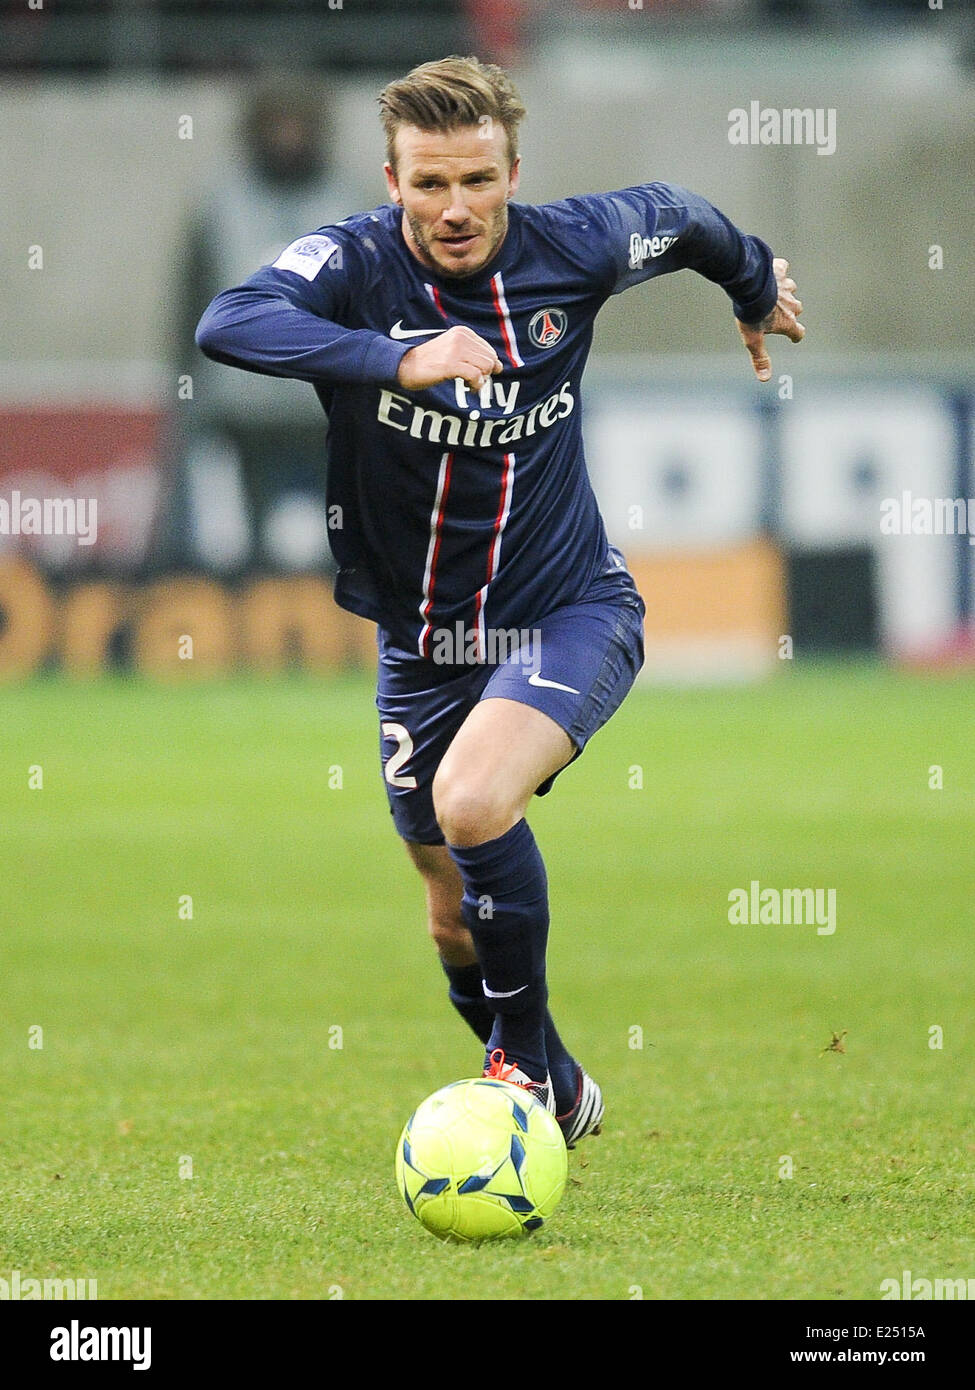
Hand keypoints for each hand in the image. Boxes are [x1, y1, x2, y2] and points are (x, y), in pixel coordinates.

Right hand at [396, 325, 502, 391]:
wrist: (405, 365)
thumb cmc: (430, 361)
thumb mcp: (453, 350)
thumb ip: (473, 354)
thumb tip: (499, 366)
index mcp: (462, 332)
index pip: (489, 351)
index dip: (487, 366)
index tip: (477, 374)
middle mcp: (461, 338)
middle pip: (490, 359)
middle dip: (485, 374)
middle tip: (473, 381)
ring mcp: (455, 351)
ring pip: (485, 367)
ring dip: (481, 380)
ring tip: (470, 384)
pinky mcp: (451, 364)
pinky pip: (475, 376)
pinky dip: (476, 385)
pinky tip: (468, 387)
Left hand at [736, 257, 804, 381]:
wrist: (749, 286)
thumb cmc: (751, 314)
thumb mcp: (752, 340)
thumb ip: (760, 358)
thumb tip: (765, 378)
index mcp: (787, 322)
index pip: (798, 332)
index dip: (795, 334)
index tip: (793, 335)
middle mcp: (791, 305)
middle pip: (797, 310)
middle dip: (789, 311)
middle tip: (775, 312)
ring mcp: (787, 287)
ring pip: (790, 290)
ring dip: (783, 292)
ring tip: (770, 292)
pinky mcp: (780, 270)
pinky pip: (783, 269)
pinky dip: (778, 271)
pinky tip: (770, 271)